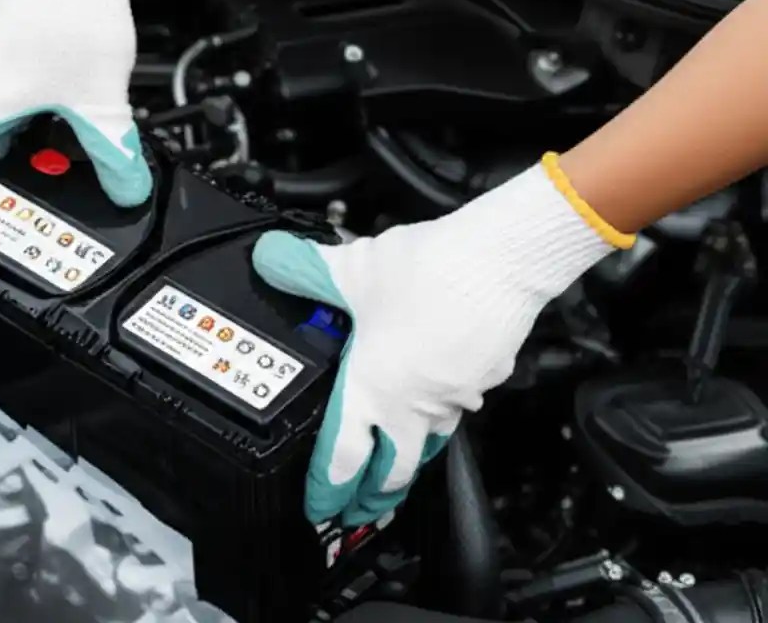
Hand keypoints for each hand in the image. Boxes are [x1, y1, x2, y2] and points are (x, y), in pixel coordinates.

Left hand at [252, 162, 614, 524]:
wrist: (501, 261)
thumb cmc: (427, 272)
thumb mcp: (350, 269)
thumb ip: (305, 270)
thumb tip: (267, 257)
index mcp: (371, 390)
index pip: (343, 456)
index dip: (328, 488)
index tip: (320, 507)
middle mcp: (412, 404)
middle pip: (393, 470)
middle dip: (374, 496)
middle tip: (360, 511)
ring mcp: (454, 396)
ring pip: (429, 442)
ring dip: (410, 460)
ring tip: (397, 468)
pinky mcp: (485, 378)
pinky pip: (458, 406)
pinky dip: (442, 414)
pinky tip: (438, 400)